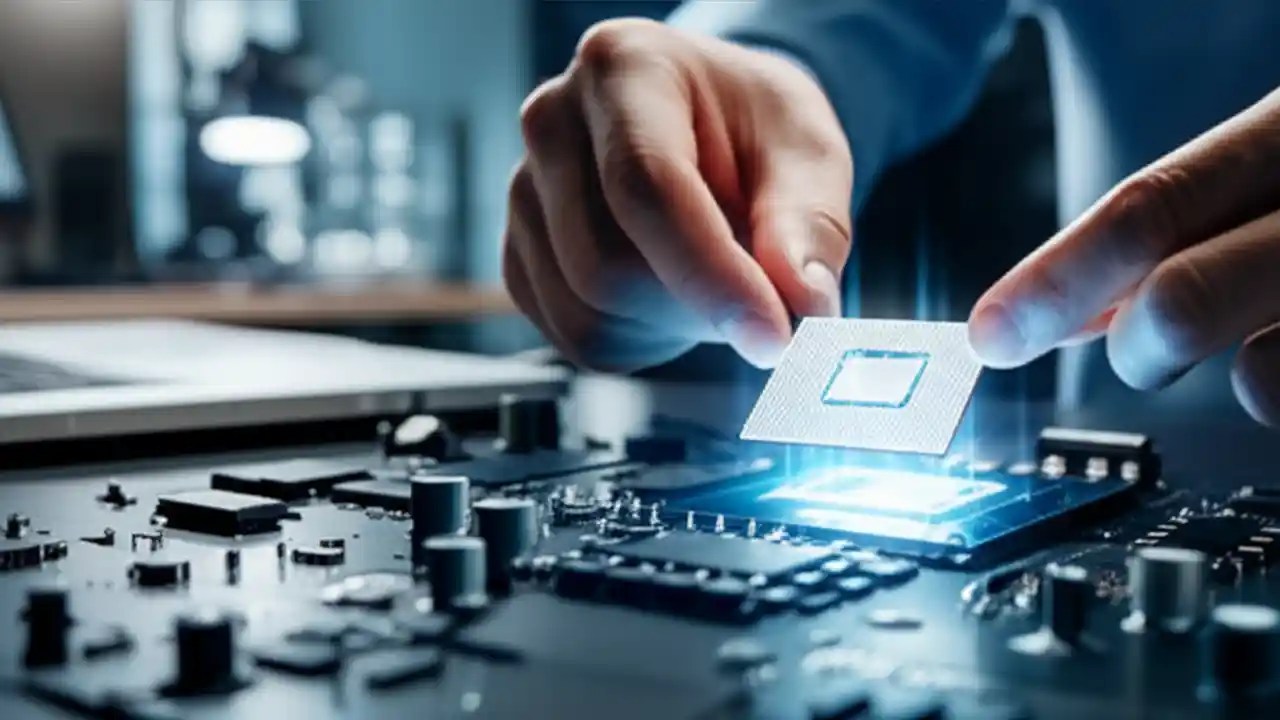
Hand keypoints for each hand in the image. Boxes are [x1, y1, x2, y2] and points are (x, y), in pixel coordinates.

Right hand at [503, 19, 851, 371]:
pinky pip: (577, 339)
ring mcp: (524, 195)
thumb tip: (803, 300)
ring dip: (674, 327)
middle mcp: (553, 123)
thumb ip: (811, 223)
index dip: (710, 274)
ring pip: (589, 314)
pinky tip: (673, 297)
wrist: (712, 133)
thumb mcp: (809, 152)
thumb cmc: (752, 130)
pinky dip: (643, 341)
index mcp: (624, 67)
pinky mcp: (519, 258)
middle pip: (607, 267)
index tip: (772, 335)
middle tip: (760, 293)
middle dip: (698, 306)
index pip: (646, 185)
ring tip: (714, 280)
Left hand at [968, 87, 1279, 424]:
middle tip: (1140, 347)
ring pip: (1264, 378)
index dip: (1056, 277)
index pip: (1152, 203)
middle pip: (1186, 299)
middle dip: (1136, 347)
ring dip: (1238, 380)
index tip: (989, 333)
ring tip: (1269, 346)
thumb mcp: (1269, 179)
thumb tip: (1051, 307)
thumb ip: (1169, 235)